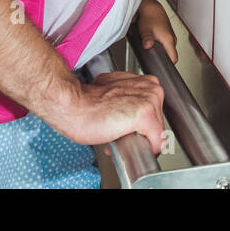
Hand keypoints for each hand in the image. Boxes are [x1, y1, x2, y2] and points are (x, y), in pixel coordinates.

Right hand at [49, 70, 165, 153]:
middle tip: (121, 135)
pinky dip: (148, 149)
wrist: (72, 106)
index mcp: (144, 81)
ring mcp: (149, 100)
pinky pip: (157, 140)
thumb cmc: (86, 102)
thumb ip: (126, 100)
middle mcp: (150, 87)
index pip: (154, 110)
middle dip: (141, 133)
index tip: (127, 129)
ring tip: (121, 139)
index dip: (140, 124)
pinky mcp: (145, 115)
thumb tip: (129, 117)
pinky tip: (132, 147)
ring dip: (141, 141)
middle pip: (157, 120)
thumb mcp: (112, 93)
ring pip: (157, 130)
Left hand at [136, 0, 177, 63]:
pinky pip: (165, 44)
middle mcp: (172, 38)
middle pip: (170, 55)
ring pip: (167, 49)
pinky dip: (160, 45)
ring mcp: (170, 35)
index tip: (162, 68)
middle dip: (162, 58)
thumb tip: (148, 46)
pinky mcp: (167, 33)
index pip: (174, 58)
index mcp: (169, 39)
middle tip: (152, 59)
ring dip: (160, 50)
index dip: (168, 65)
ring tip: (151, 49)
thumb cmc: (148, 16)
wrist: (150, 7)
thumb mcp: (145, 30)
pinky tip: (152, 42)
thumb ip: (147, 39)